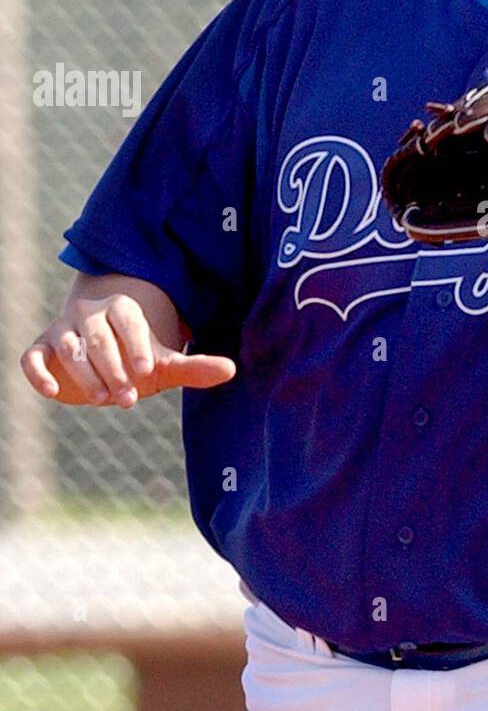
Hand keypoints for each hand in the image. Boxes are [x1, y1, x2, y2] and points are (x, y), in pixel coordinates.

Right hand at [20, 292, 235, 407]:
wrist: (98, 362)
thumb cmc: (135, 361)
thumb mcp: (163, 364)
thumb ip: (194, 367)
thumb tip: (232, 370)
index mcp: (122, 310)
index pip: (129, 320)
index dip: (136, 344)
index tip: (147, 371)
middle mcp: (89, 315)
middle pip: (99, 338)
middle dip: (113, 370)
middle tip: (128, 398)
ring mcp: (62, 331)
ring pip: (69, 350)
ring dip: (86, 376)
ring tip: (104, 400)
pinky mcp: (40, 350)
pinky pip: (32, 358)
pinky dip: (39, 374)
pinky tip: (53, 393)